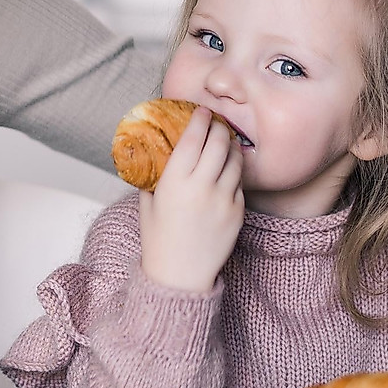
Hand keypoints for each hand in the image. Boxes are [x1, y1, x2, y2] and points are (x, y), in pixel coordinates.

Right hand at [139, 107, 243, 292]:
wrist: (180, 276)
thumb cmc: (158, 238)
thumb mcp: (147, 201)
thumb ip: (154, 175)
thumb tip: (158, 149)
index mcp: (175, 181)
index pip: (193, 138)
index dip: (199, 119)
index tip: (201, 111)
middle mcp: (202, 187)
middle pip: (218, 143)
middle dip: (218, 127)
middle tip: (215, 121)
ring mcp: (224, 200)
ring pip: (235, 160)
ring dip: (231, 146)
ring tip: (226, 142)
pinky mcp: (238, 212)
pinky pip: (239, 184)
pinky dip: (234, 173)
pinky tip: (227, 171)